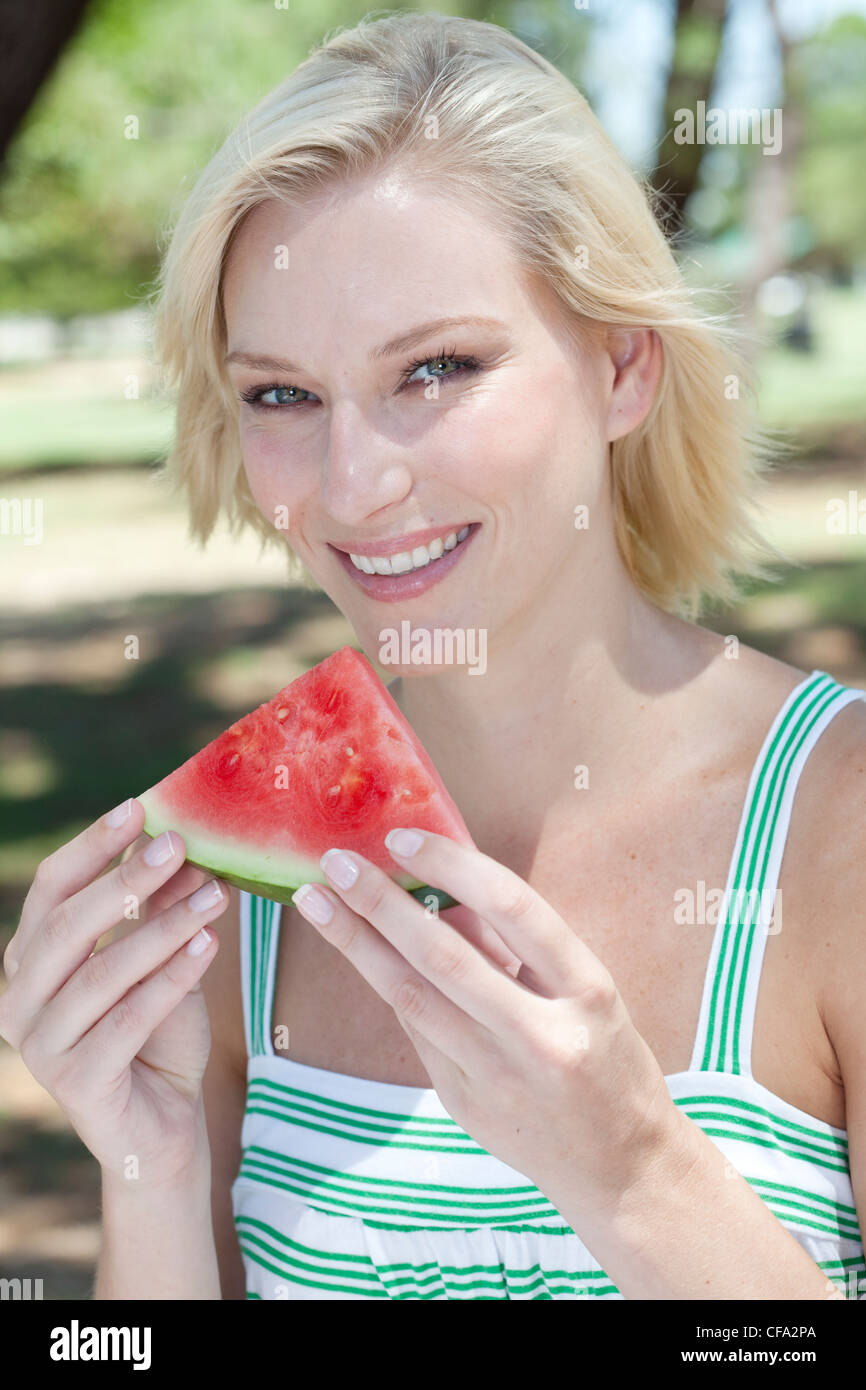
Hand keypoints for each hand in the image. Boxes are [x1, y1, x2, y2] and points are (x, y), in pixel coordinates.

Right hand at [0, 799, 229, 1187]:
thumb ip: (159, 908)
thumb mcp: (161, 958)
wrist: (162, 1124)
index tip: (140, 808)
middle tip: (179, 844)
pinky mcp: (77, 1085)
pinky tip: (209, 946)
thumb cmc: (156, 1033)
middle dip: (127, 880)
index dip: (92, 846)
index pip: (52, 889)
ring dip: (163, 928)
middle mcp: (21, 999)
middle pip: (68, 925)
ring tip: (214, 895)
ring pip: (102, 973)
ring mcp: (41, 1046)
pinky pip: (127, 1021)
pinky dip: (172, 980)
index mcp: (31, 960)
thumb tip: (178, 837)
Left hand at [291, 827, 676, 1220]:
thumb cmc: (607, 1057)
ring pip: (411, 997)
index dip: (452, 866)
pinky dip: (389, 986)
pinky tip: (360, 952)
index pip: (513, 908)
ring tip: (316, 901)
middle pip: (443, 955)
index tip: (402, 839)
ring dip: (356, 943)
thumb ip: (517, 944)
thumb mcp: (583, 989)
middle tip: (335, 862)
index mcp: (587, 990)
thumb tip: (441, 886)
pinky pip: (416, 1032)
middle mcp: (541, 1035)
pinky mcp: (463, 1104)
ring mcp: (497, 1077)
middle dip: (379, 902)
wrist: (620, 1165)